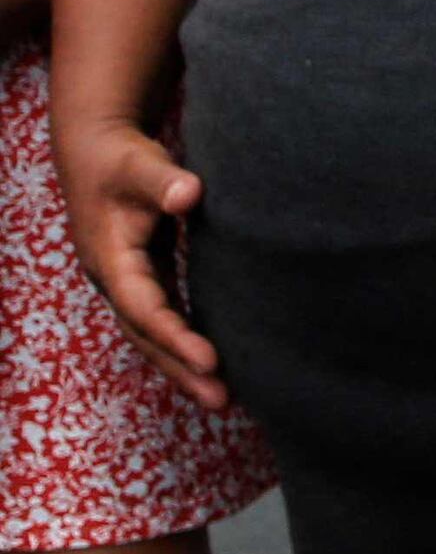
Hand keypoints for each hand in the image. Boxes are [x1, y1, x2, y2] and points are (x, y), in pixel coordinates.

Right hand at [58, 112, 220, 404]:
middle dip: (181, 370)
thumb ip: (164, 181)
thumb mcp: (140, 165)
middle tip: (222, 402)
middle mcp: (114, 280)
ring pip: (152, 335)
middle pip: (146, 336)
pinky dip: (184, 343)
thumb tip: (189, 194)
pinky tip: (213, 364)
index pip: (145, 310)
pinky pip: (163, 320)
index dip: (176, 337)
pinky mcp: (143, 278)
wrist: (95, 151)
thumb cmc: (121, 158)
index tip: (212, 360)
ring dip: (183, 367)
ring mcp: (126, 282)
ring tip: (222, 399)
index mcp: (111, 260)